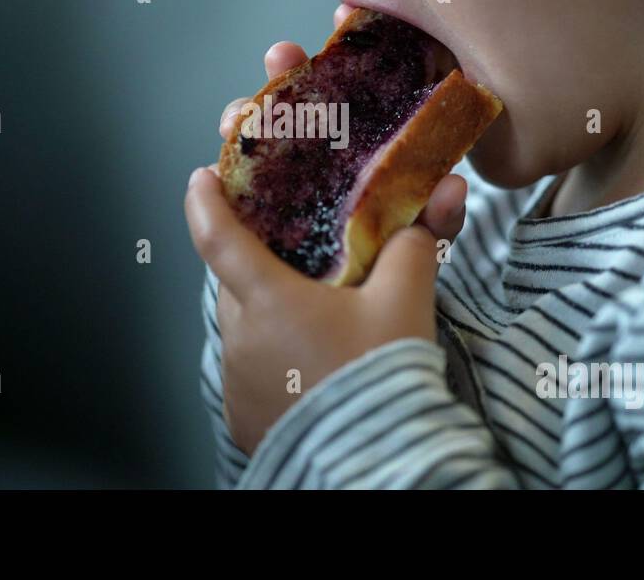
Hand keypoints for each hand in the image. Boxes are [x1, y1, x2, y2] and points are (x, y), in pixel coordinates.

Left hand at [187, 42, 467, 455]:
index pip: (215, 235)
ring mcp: (238, 380)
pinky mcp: (245, 416)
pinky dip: (274, 356)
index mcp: (267, 299)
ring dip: (271, 312)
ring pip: (245, 326)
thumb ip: (415, 241)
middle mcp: (241, 337)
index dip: (204, 200)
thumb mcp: (405, 300)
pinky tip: (314, 360)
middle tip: (292, 250)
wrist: (373, 466)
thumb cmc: (381, 377)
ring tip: (319, 313)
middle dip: (256, 260)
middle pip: (236, 281)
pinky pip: (251, 370)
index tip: (200, 177)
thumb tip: (443, 191)